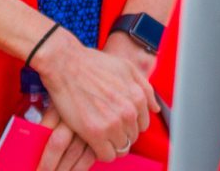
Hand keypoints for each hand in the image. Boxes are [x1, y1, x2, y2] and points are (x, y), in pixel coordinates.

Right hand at [32, 29, 156, 164]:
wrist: (64, 63)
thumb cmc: (91, 63)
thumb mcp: (126, 67)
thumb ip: (145, 88)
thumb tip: (155, 109)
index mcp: (137, 97)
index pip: (142, 125)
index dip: (128, 123)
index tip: (115, 119)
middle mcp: (128, 112)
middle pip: (131, 137)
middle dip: (120, 133)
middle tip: (103, 124)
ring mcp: (113, 123)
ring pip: (121, 148)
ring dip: (110, 143)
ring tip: (97, 131)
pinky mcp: (95, 133)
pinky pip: (107, 155)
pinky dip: (101, 152)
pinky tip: (92, 140)